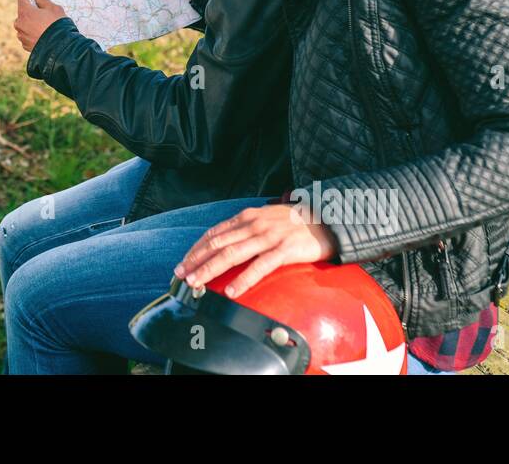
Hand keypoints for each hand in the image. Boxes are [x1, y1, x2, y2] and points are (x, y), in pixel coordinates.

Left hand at [14, 0, 66, 51]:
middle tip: (43, 15)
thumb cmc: (57, 25)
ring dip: (30, 24)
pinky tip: (43, 36)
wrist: (61, 48)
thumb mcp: (54, 9)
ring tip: (44, 27)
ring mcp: (21, 35)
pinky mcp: (25, 45)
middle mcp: (20, 23)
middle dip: (30, 12)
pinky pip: (26, 36)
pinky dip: (32, 35)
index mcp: (25, 12)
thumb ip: (43, 0)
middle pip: (22, 13)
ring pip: (23, 26)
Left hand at [173, 203, 337, 297]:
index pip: (214, 233)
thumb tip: (225, 244)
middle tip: (181, 275)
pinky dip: (244, 279)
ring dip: (211, 269)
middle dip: (196, 260)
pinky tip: (232, 291)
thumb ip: (246, 230)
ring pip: (232, 254)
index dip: (196, 248)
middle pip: (218, 243)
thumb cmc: (295, 224)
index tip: (183, 263)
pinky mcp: (285, 249)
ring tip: (196, 283)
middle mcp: (254, 224)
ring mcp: (269, 236)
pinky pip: (260, 266)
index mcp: (247, 217)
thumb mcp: (266, 219)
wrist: (328, 220)